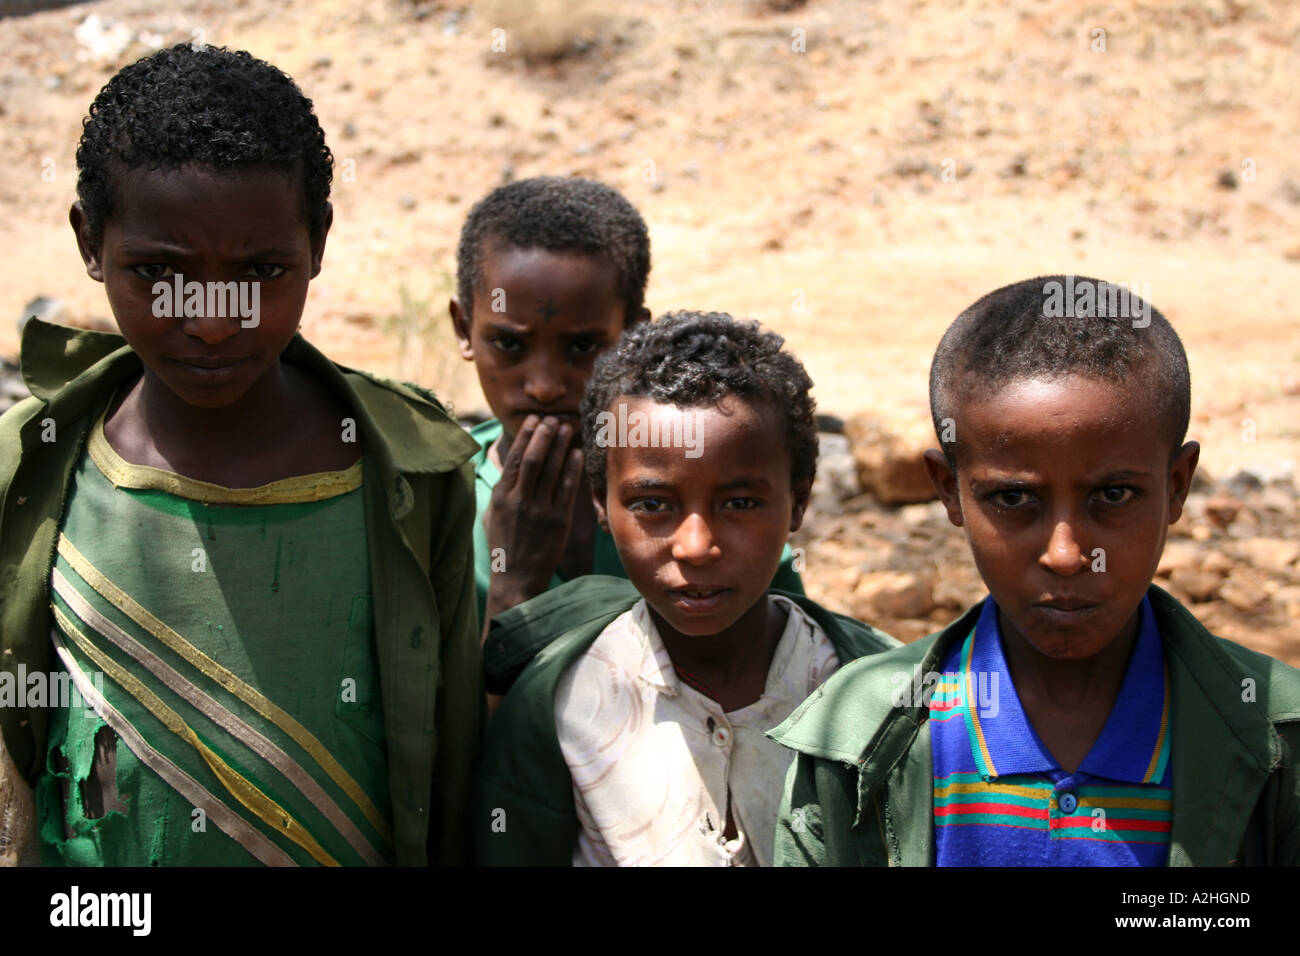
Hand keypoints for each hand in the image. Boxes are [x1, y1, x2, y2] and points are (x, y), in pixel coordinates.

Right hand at [481, 415, 583, 632]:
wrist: (516, 579)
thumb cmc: (503, 546)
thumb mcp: (490, 515)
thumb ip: (500, 490)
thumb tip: (507, 468)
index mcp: (501, 497)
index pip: (514, 458)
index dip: (526, 436)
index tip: (535, 420)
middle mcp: (519, 500)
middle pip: (533, 458)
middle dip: (545, 435)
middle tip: (554, 419)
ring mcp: (539, 510)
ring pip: (551, 470)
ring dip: (561, 446)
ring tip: (568, 428)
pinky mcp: (558, 521)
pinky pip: (567, 489)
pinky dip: (573, 469)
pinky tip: (578, 454)